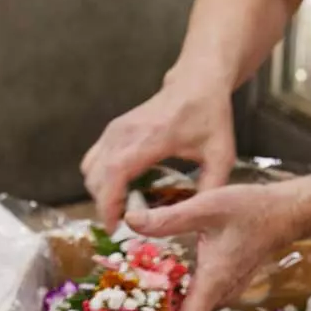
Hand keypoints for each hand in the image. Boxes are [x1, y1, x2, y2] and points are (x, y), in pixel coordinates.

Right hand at [81, 76, 236, 228]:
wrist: (196, 83)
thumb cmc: (210, 117)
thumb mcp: (220, 155)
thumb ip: (211, 188)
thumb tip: (201, 220)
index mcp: (151, 138)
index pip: (115, 172)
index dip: (109, 203)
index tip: (114, 227)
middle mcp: (125, 132)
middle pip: (97, 175)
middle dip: (104, 205)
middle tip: (122, 225)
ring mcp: (115, 130)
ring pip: (90, 169)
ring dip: (100, 193)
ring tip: (123, 209)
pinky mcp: (112, 130)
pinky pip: (93, 160)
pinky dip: (100, 180)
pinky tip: (121, 191)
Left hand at [127, 183, 304, 310]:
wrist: (284, 212)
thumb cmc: (250, 209)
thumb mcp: (206, 207)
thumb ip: (168, 218)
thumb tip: (130, 220)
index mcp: (212, 284)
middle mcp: (219, 296)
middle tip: (121, 310)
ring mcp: (224, 292)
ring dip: (165, 307)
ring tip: (133, 293)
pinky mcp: (225, 285)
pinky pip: (198, 300)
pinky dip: (178, 296)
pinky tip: (159, 279)